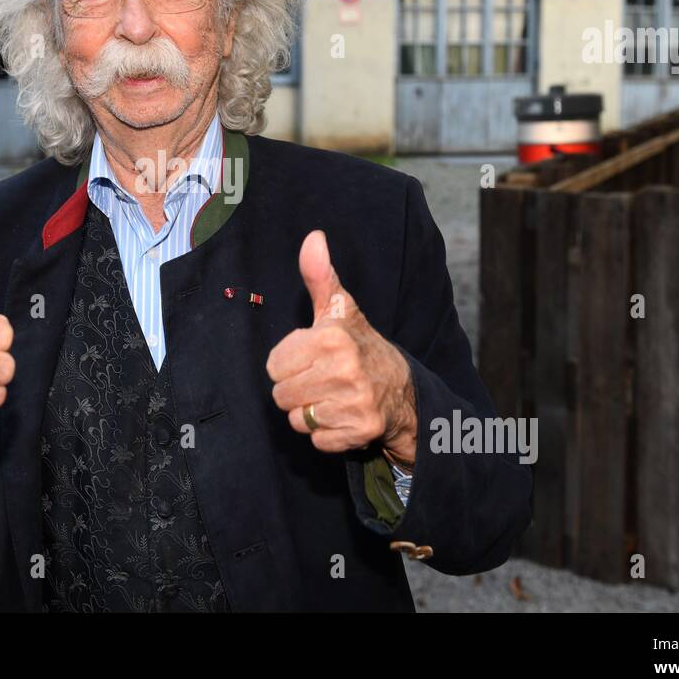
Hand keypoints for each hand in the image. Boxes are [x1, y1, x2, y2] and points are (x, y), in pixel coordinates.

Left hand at [266, 230, 416, 461]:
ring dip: (309, 413)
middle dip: (296, 390)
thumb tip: (313, 237)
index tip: (310, 358)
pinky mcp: (360, 431)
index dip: (288, 363)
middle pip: (281, 395)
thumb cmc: (360, 345)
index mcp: (332, 338)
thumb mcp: (339, 309)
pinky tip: (342, 416)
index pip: (274, 365)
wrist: (404, 390)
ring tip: (331, 397)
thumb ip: (319, 275)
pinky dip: (326, 434)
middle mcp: (344, 370)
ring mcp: (354, 403)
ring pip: (296, 419)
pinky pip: (316, 440)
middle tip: (320, 380)